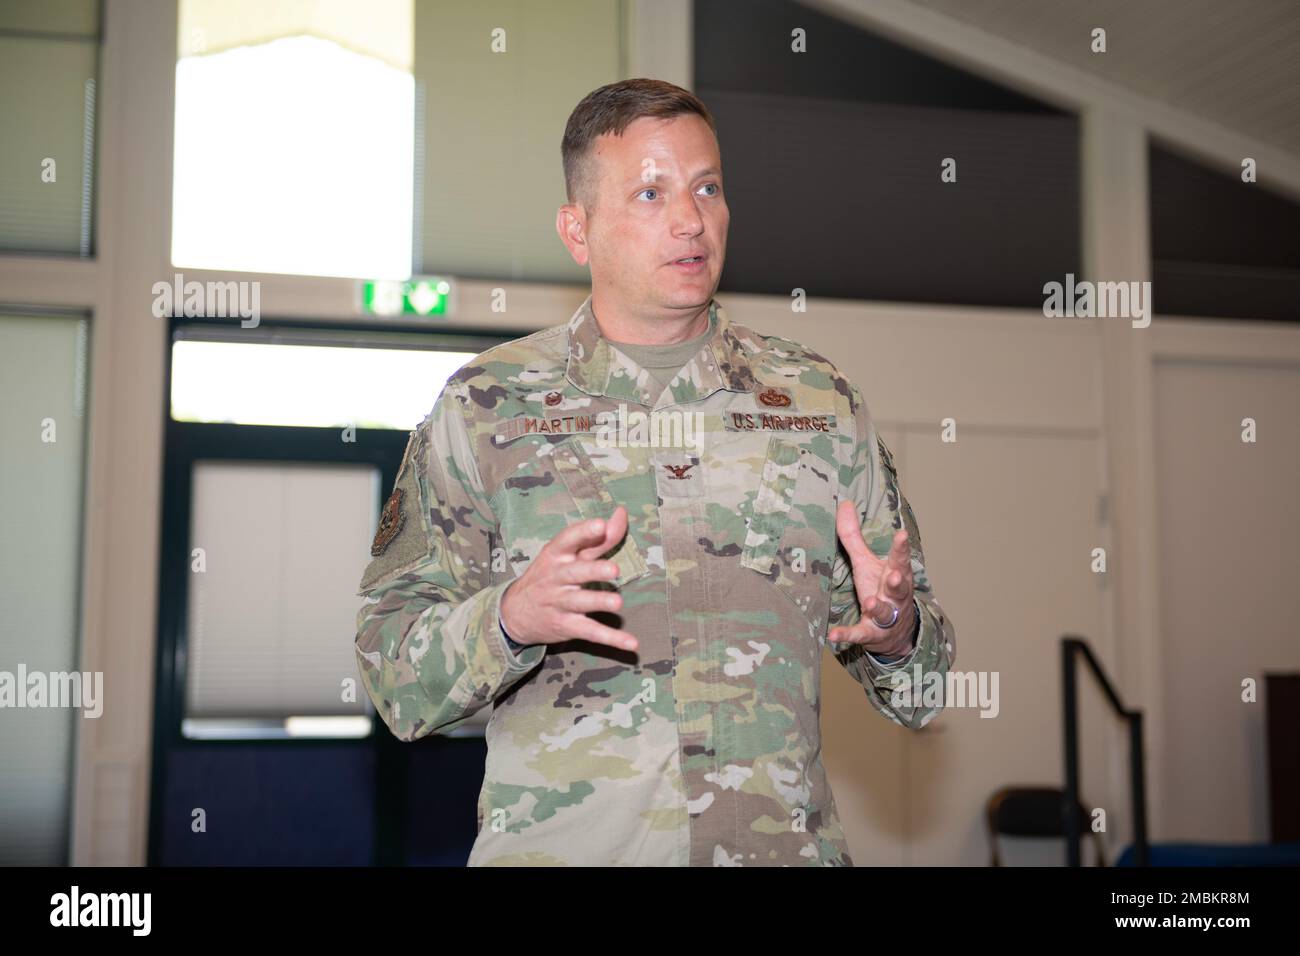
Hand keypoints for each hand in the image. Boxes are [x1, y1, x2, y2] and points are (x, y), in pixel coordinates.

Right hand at [498, 505, 637, 651]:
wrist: (515, 613)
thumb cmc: (550, 576)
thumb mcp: (567, 554)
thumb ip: (597, 537)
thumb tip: (622, 513)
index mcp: (556, 555)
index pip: (568, 540)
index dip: (584, 532)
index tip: (600, 525)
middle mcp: (556, 578)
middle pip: (574, 573)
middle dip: (593, 571)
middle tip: (614, 570)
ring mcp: (559, 603)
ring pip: (579, 603)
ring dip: (598, 602)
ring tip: (617, 603)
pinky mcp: (566, 626)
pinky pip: (590, 632)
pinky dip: (611, 639)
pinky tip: (630, 643)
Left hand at [827, 500, 916, 656]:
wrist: (896, 632)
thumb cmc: (880, 588)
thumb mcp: (866, 562)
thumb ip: (853, 536)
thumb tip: (844, 503)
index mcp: (894, 574)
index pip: (899, 559)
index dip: (901, 547)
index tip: (902, 534)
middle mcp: (894, 595)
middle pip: (899, 587)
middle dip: (899, 581)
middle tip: (896, 575)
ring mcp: (885, 616)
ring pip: (884, 612)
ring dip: (878, 607)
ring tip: (870, 602)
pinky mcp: (872, 633)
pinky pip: (860, 634)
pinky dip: (847, 635)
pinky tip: (834, 635)